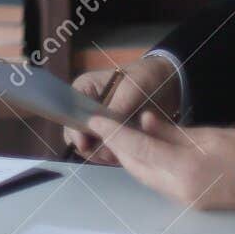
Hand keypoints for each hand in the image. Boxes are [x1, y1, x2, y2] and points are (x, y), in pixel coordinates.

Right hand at [63, 54, 179, 164]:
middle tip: (111, 152)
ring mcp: (98, 125)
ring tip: (123, 154)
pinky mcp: (111, 136)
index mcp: (84, 90)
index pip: (68, 113)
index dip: (74, 130)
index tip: (86, 143)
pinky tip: (128, 155)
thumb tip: (106, 126)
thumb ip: (118, 106)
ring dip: (104, 154)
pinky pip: (105, 152)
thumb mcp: (133, 88)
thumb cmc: (145, 77)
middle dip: (91, 147)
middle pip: (76, 135)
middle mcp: (86, 109)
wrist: (166, 84)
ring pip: (90, 148)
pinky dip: (114, 156)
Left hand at [85, 113, 234, 210]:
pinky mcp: (190, 205)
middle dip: (118, 147)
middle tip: (105, 125)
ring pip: (145, 177)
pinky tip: (147, 150)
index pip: (138, 150)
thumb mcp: (207, 134)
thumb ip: (171, 132)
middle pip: (136, 167)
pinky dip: (149, 166)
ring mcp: (184, 201)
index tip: (95, 120)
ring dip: (131, 158)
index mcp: (185, 170)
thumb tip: (144, 123)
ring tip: (121, 136)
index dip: (114, 133)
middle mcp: (180, 190)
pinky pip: (159, 184)